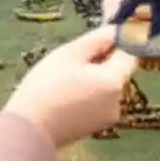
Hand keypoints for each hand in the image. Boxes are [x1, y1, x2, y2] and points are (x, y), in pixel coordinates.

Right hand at [3, 26, 138, 147]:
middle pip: (118, 71)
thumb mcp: (70, 53)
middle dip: (101, 61)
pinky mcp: (94, 128)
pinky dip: (87, 93)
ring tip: (64, 78)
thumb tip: (117, 31)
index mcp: (114, 82)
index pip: (131, 54)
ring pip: (106, 86)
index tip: (96, 40)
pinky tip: (64, 94)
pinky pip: (98, 102)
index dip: (117, 42)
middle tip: (72, 59)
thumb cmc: (47, 85)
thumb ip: (98, 39)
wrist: (28, 129)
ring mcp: (106, 117)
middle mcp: (118, 101)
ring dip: (93, 77)